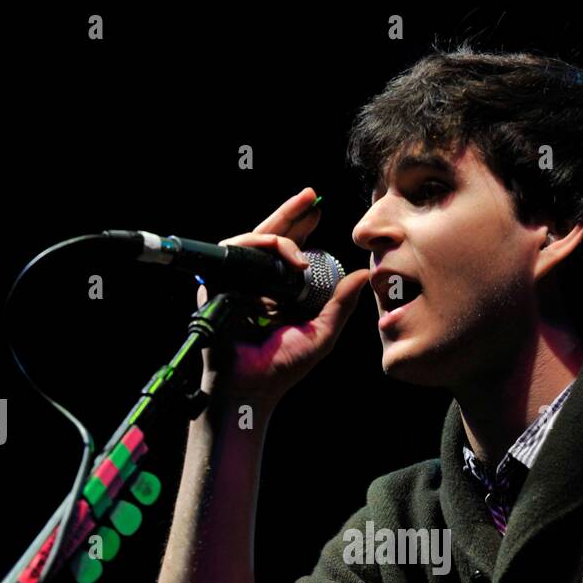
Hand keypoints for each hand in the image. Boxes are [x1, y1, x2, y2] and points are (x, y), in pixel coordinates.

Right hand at [197, 187, 370, 404]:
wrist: (249, 386)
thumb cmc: (281, 368)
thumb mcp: (321, 332)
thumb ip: (340, 304)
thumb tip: (364, 273)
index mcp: (278, 292)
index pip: (289, 252)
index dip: (302, 228)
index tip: (319, 210)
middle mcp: (257, 283)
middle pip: (271, 237)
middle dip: (291, 213)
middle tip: (312, 197)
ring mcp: (236, 282)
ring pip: (254, 240)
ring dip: (281, 236)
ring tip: (301, 251)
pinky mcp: (217, 283)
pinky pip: (236, 251)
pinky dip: (259, 246)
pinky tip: (281, 253)